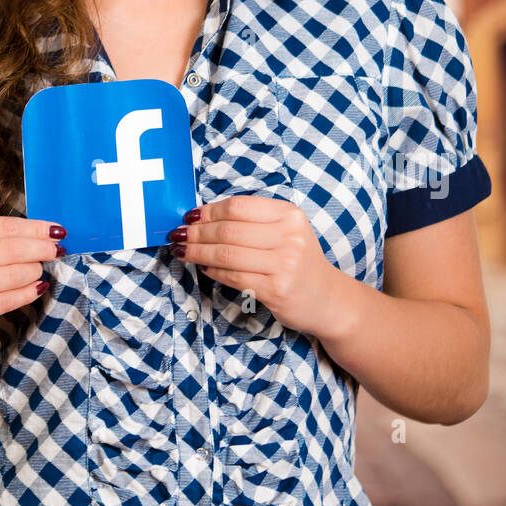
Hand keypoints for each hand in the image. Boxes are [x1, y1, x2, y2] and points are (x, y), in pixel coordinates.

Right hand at [0, 215, 65, 346]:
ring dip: (36, 270)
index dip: (36, 228)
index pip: (6, 226)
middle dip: (42, 249)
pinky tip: (39, 286)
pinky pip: (8, 300)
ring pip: (15, 275)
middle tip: (58, 249)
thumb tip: (39, 231)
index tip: (56, 229)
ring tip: (42, 268)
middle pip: (14, 249)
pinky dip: (29, 292)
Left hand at [167, 195, 347, 338]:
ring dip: (197, 253)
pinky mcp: (276, 289)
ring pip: (226, 254)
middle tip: (178, 235)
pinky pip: (233, 277)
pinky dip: (212, 272)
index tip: (190, 216)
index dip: (208, 211)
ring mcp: (284, 263)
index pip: (238, 206)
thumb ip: (252, 221)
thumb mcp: (285, 231)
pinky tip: (203, 268)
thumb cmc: (297, 261)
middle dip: (197, 233)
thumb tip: (201, 217)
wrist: (327, 299)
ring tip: (181, 251)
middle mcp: (289, 235)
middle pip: (228, 230)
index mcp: (289, 214)